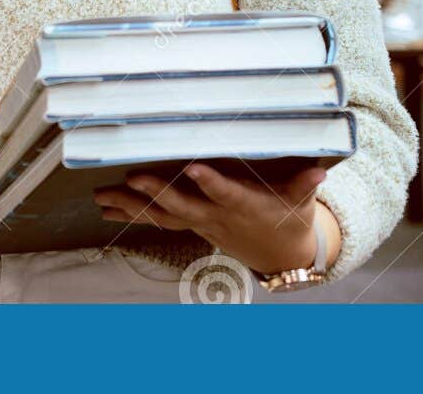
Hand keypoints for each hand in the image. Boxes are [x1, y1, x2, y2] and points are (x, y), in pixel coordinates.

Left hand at [93, 161, 340, 274]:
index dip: (210, 183)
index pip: (226, 193)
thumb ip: (306, 184)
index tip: (193, 168)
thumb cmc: (291, 218)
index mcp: (244, 206)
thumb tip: (320, 172)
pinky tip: (107, 207)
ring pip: (164, 216)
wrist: (281, 254)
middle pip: (184, 207)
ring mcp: (201, 223)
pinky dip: (132, 213)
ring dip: (132, 207)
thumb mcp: (302, 201)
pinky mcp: (192, 225)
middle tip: (133, 178)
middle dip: (158, 193)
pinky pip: (158, 220)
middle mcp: (217, 217)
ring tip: (102, 196)